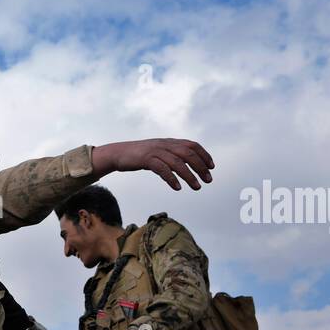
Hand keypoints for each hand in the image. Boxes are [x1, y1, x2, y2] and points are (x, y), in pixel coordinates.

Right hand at [92, 139, 213, 190]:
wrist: (118, 153)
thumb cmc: (138, 156)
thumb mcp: (158, 152)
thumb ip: (171, 155)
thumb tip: (185, 164)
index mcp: (169, 142)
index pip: (192, 145)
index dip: (204, 155)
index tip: (211, 167)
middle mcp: (164, 145)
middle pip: (188, 154)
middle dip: (200, 167)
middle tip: (208, 180)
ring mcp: (155, 151)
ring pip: (178, 162)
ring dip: (189, 176)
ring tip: (197, 187)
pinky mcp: (146, 159)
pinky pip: (162, 169)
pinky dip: (171, 178)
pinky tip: (177, 187)